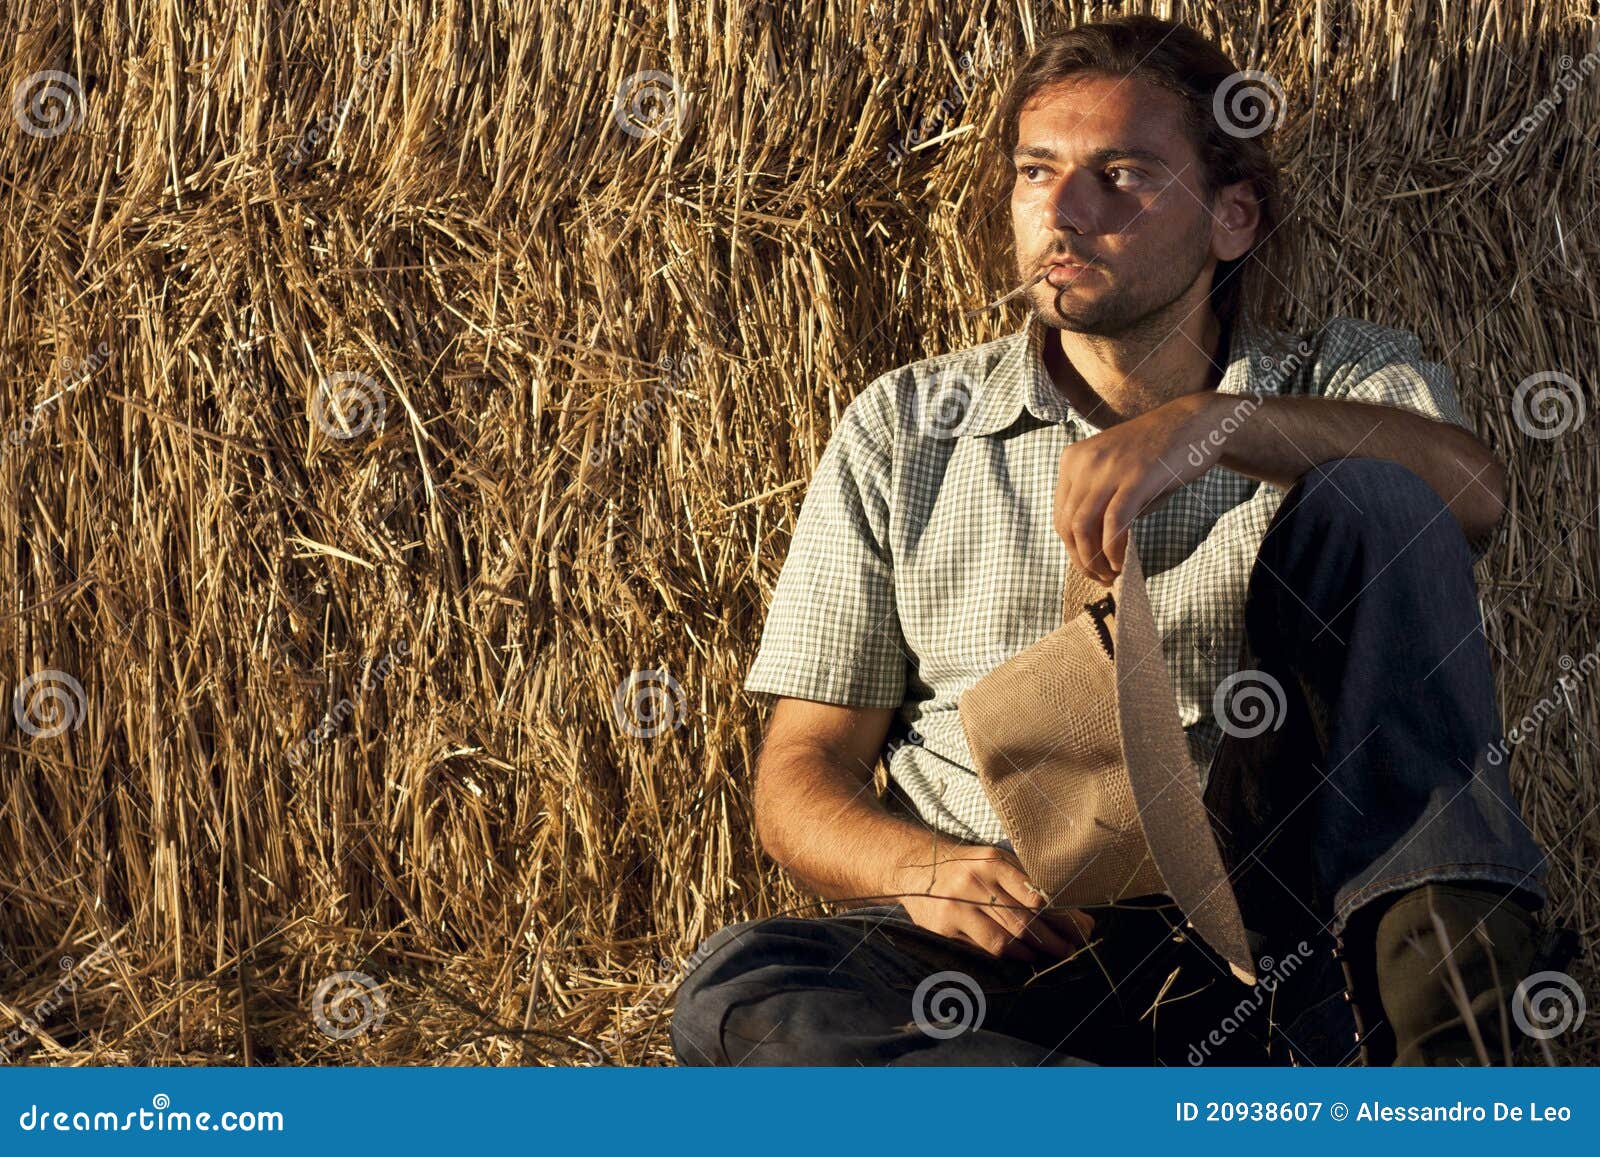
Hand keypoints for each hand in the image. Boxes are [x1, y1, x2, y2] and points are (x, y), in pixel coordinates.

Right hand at [894, 840, 1095, 962]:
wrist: (916, 867)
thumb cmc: (968, 868)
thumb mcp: (996, 864)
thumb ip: (1028, 885)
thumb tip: (1075, 917)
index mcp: (993, 861)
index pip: (1036, 893)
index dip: (1063, 915)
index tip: (1083, 929)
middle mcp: (975, 879)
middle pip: (1024, 918)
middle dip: (1054, 938)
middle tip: (1072, 949)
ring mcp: (957, 903)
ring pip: (1006, 936)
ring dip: (1035, 951)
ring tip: (1053, 955)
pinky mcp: (945, 925)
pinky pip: (984, 946)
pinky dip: (1009, 955)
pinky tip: (1023, 956)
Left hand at [1054, 392, 1225, 584]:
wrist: (1194, 423)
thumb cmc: (1158, 455)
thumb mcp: (1118, 475)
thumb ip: (1101, 505)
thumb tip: (1094, 550)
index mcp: (1073, 460)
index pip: (1060, 514)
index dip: (1072, 548)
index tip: (1089, 567)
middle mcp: (1083, 462)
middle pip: (1067, 524)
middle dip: (1081, 559)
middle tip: (1100, 578)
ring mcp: (1107, 468)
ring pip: (1083, 526)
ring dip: (1094, 559)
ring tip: (1110, 574)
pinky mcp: (1134, 476)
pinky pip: (1113, 522)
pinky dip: (1113, 549)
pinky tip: (1121, 563)